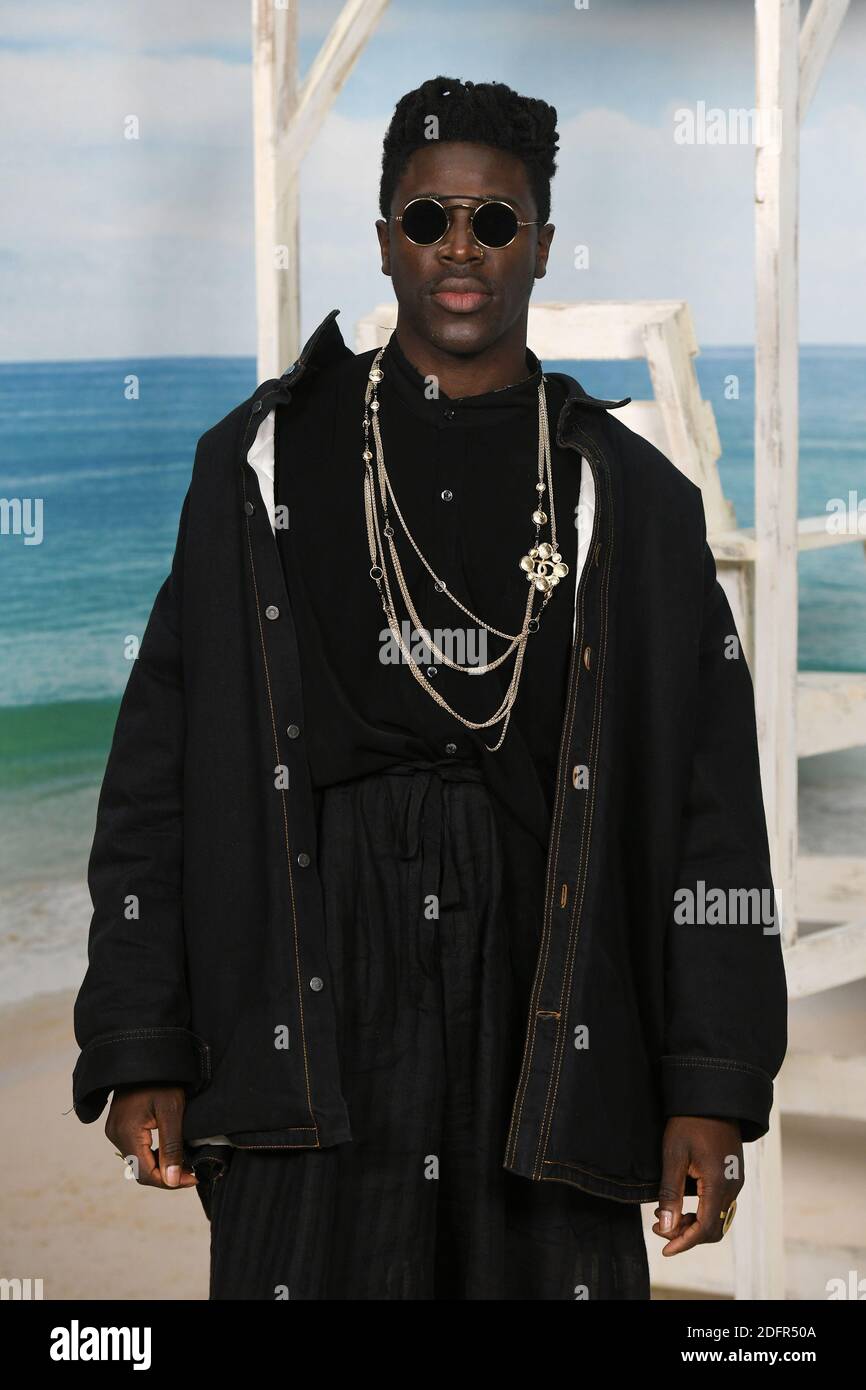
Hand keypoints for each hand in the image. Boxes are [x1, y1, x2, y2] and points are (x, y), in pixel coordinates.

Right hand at [105, 1083, 197, 1189]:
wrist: (146, 1055)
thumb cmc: (162, 1080)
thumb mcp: (172, 1112)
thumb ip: (171, 1148)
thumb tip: (172, 1181)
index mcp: (126, 1134)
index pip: (146, 1174)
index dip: (170, 1182)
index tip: (193, 1178)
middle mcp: (115, 1135)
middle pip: (141, 1171)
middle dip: (167, 1176)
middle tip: (192, 1172)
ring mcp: (115, 1131)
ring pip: (138, 1162)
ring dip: (161, 1166)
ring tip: (185, 1163)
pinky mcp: (119, 1126)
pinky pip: (135, 1149)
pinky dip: (153, 1155)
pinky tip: (170, 1151)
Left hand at [652, 1115, 742, 1254]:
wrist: (710, 1096)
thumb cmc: (689, 1122)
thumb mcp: (673, 1155)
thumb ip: (670, 1193)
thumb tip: (667, 1228)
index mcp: (719, 1184)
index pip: (705, 1229)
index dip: (684, 1242)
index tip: (664, 1249)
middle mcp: (733, 1187)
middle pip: (714, 1229)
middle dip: (687, 1235)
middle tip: (659, 1229)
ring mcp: (736, 1181)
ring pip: (718, 1218)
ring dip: (694, 1224)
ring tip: (666, 1218)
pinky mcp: (733, 1175)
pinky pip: (721, 1205)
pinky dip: (702, 1212)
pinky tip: (682, 1205)